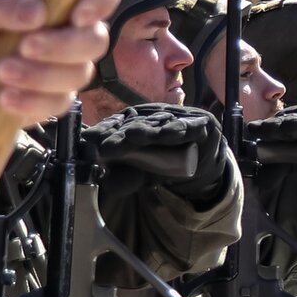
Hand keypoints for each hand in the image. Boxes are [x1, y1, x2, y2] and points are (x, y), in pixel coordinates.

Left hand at [0, 0, 121, 137]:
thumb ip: (1, 5)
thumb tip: (37, 11)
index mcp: (57, 1)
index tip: (78, 15)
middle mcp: (69, 34)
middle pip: (97, 39)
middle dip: (63, 45)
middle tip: (25, 47)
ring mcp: (65, 70)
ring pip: (80, 74)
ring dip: (41, 75)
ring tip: (1, 73)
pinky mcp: (54, 101)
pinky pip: (60, 103)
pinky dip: (32, 101)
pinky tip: (4, 99)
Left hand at [84, 105, 231, 203]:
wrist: (206, 167)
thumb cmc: (169, 165)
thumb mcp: (142, 174)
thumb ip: (126, 177)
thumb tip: (105, 181)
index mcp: (139, 122)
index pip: (118, 123)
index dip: (105, 130)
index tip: (90, 140)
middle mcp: (156, 116)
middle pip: (136, 123)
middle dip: (120, 135)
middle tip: (107, 147)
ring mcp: (178, 117)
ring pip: (159, 122)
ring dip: (147, 130)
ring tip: (133, 136)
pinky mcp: (200, 124)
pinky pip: (188, 126)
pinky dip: (178, 129)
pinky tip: (169, 133)